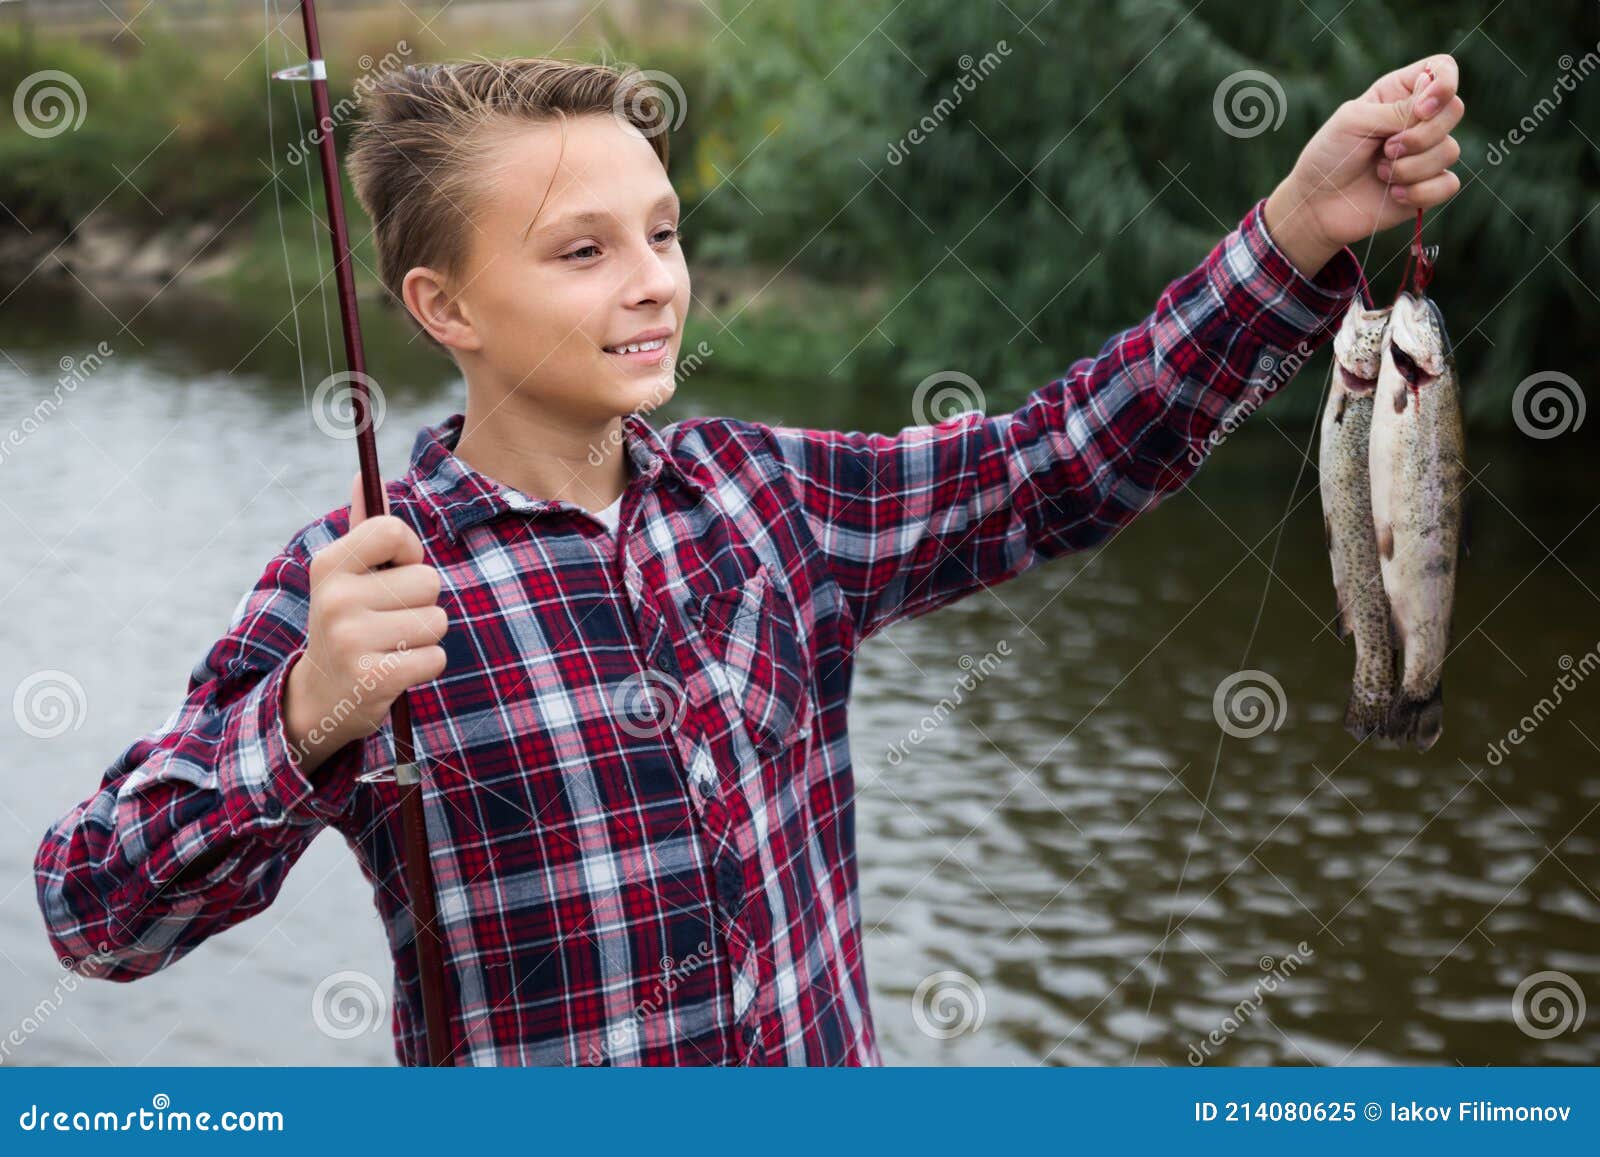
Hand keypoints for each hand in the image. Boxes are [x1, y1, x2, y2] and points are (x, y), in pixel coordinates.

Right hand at [284, 473, 447, 774]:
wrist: (321, 696)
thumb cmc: (347, 622)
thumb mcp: (345, 575)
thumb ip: (362, 527)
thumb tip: (363, 474)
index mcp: (329, 565)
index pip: (394, 531)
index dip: (410, 551)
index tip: (397, 569)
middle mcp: (335, 599)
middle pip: (428, 581)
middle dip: (421, 602)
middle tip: (388, 620)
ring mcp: (351, 640)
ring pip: (437, 621)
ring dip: (424, 636)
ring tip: (390, 645)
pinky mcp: (373, 679)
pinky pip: (435, 657)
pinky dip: (424, 665)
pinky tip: (395, 669)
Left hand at [1264, 55, 1463, 274]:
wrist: (1316, 205)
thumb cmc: (1328, 156)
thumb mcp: (1353, 121)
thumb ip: (1396, 109)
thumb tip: (1432, 109)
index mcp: (1399, 93)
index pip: (1442, 69)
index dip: (1443, 84)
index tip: (1421, 109)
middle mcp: (1418, 120)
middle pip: (1454, 110)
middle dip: (1421, 135)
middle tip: (1386, 149)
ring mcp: (1426, 153)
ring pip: (1450, 150)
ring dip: (1411, 168)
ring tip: (1380, 173)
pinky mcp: (1428, 186)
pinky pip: (1448, 184)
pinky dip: (1420, 192)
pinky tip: (1393, 195)